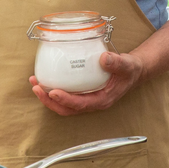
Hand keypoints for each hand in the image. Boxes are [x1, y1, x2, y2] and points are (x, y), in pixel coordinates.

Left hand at [30, 51, 146, 115]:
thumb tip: (103, 58)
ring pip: (63, 105)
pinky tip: (46, 79)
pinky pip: (65, 95)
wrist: (132, 71)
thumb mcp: (126, 65)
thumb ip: (116, 62)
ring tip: (35, 84)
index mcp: (102, 100)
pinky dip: (53, 90)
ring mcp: (86, 99)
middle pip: (66, 109)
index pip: (80, 105)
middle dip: (49, 101)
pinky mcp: (82, 93)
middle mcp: (92, 102)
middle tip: (37, 88)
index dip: (65, 100)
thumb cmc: (129, 70)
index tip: (53, 92)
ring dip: (47, 96)